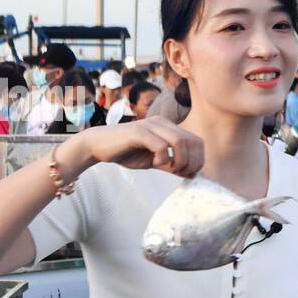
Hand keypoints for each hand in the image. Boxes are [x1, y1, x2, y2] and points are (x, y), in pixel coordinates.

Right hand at [73, 116, 204, 176]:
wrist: (98, 146)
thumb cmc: (126, 153)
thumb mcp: (154, 161)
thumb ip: (172, 165)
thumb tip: (192, 174)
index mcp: (168, 128)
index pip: (197, 141)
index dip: (198, 159)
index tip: (188, 173)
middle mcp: (162, 123)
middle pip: (192, 142)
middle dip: (191, 162)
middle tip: (179, 173)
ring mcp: (150, 126)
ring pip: (180, 142)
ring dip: (179, 161)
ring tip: (169, 169)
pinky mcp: (138, 132)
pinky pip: (161, 145)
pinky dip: (163, 159)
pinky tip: (155, 164)